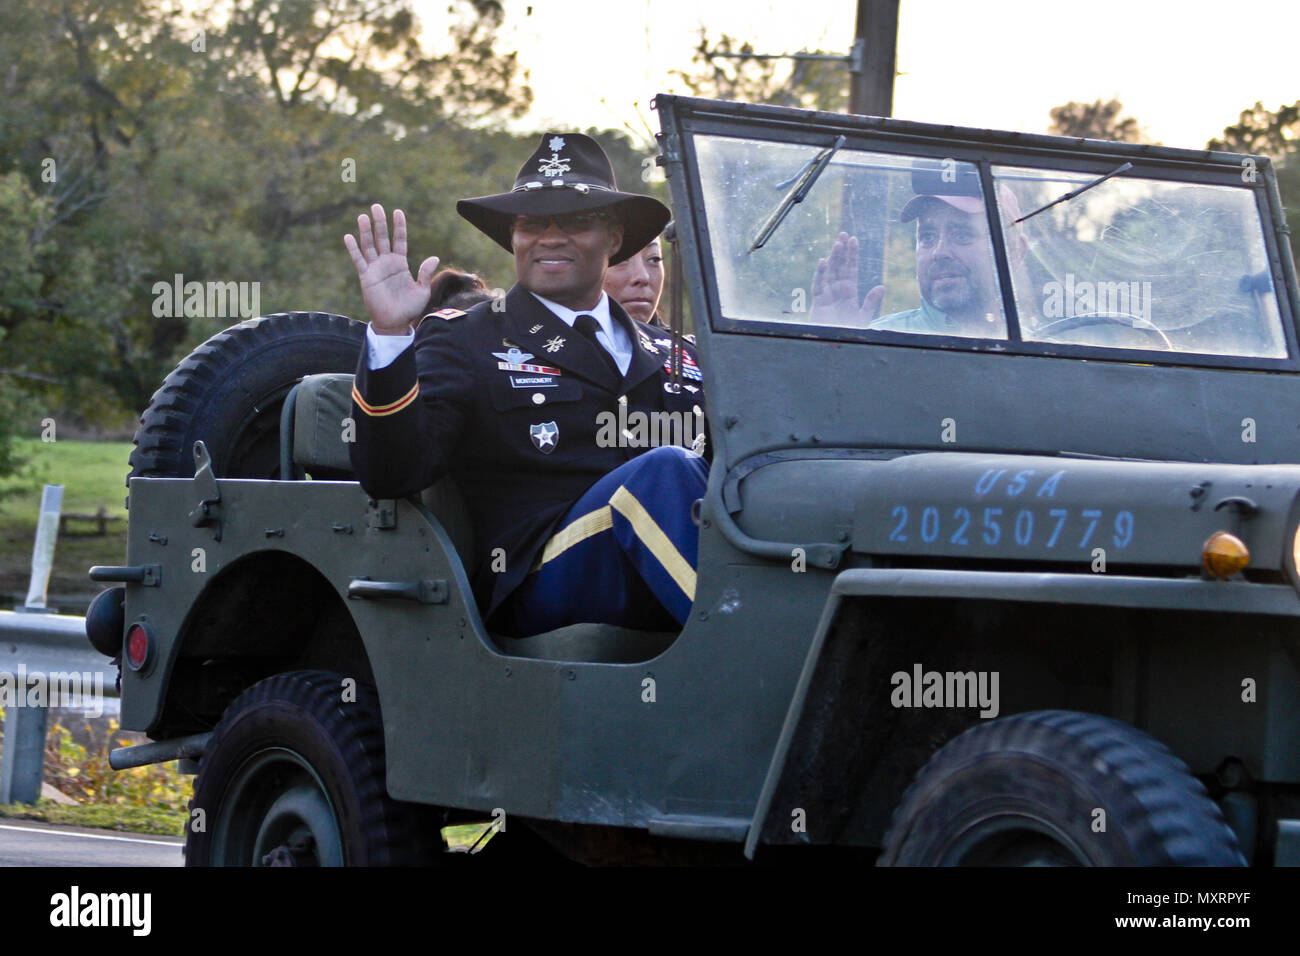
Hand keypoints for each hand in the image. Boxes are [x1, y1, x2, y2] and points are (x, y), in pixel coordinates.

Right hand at [343, 204, 440, 334]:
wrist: (395, 322)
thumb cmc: (409, 308)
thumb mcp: (422, 290)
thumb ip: (426, 273)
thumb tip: (434, 257)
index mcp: (400, 264)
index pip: (399, 240)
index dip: (399, 226)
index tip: (398, 211)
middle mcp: (387, 263)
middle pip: (382, 238)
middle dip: (380, 222)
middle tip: (376, 206)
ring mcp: (375, 269)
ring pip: (369, 245)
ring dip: (365, 231)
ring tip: (363, 216)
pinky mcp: (366, 277)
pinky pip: (359, 260)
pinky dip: (353, 249)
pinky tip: (349, 236)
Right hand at [810, 232, 884, 324]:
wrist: (836, 343)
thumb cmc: (849, 332)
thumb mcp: (863, 317)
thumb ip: (871, 302)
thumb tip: (882, 287)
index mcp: (849, 291)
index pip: (851, 269)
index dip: (852, 254)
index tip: (853, 240)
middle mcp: (837, 290)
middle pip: (839, 266)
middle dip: (841, 250)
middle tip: (844, 234)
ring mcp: (827, 294)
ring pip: (829, 271)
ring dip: (833, 258)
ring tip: (837, 244)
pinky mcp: (818, 301)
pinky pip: (818, 284)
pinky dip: (820, 273)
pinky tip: (824, 262)